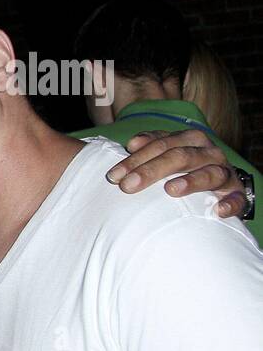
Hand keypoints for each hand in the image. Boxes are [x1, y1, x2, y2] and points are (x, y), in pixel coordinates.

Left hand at [107, 130, 246, 218]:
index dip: (136, 159)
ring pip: (210, 173)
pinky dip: (229, 204)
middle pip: (180, 156)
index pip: (161, 144)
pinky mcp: (236, 195)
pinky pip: (236, 199)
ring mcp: (225, 173)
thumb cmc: (183, 170)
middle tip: (127, 186)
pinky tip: (217, 211)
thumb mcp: (166, 155)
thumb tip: (131, 144)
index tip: (113, 176)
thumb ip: (149, 149)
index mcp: (190, 139)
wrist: (220, 187)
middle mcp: (209, 153)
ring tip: (171, 190)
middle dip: (151, 170)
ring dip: (191, 181)